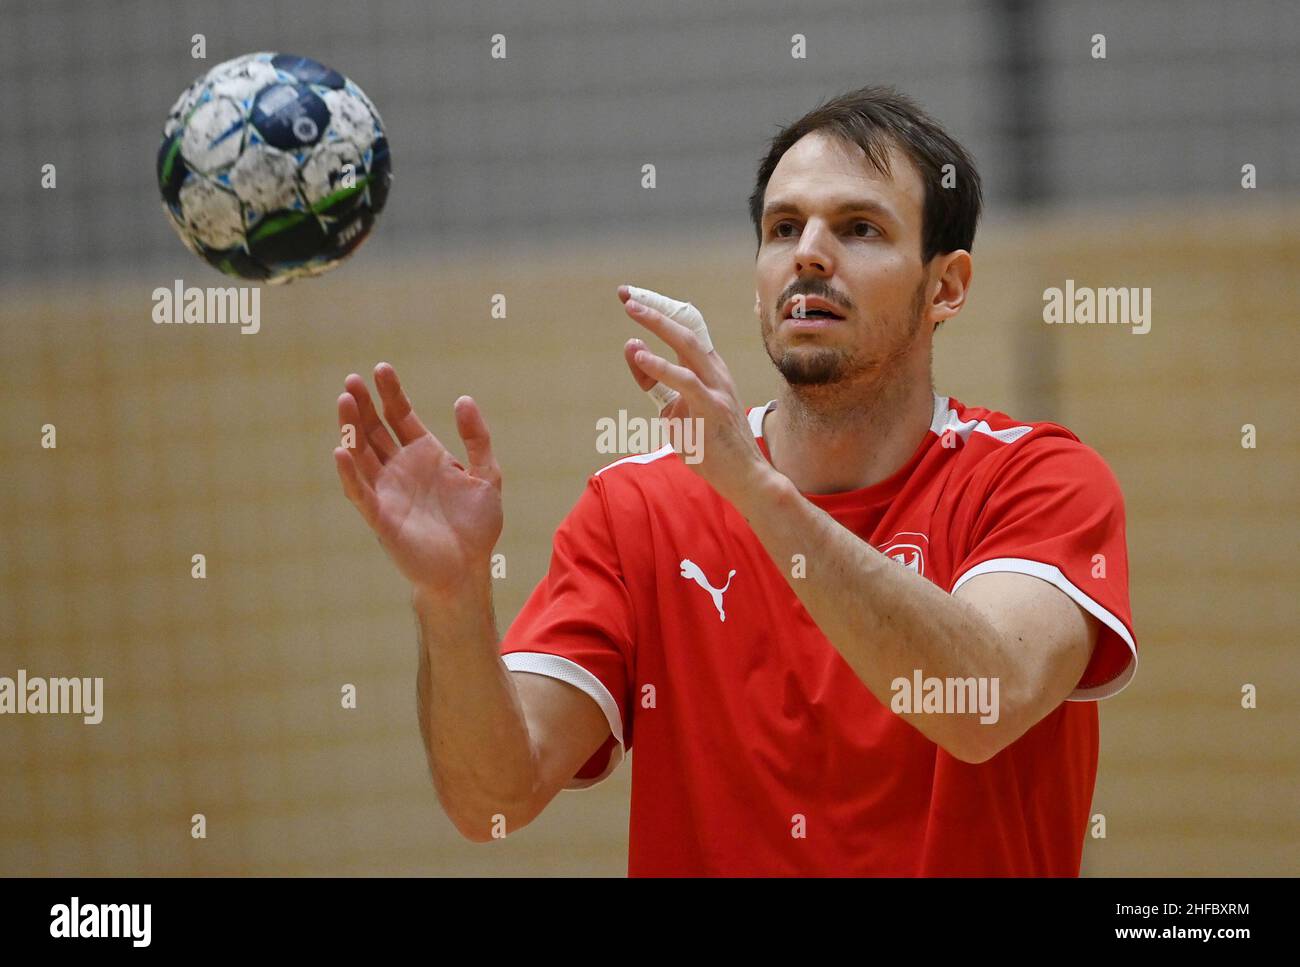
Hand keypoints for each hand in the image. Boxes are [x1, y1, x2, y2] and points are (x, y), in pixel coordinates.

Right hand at [333, 363, 502, 595]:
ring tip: (344, 401)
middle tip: (352, 379)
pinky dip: (349, 472)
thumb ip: (477, 438)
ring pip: (362, 454)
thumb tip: (463, 399)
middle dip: (363, 404)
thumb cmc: (476, 526)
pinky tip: (342, 450)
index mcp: (424, 454)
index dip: (390, 393)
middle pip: (375, 429)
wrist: (468, 569)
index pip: (400, 416)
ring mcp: (387, 491)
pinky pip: (359, 491)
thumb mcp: (487, 474)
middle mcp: (400, 469)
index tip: (382, 368)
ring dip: (351, 429)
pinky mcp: (380, 516)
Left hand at [617, 285, 772, 505]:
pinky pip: (685, 381)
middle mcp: (716, 371)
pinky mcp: (713, 408)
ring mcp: (717, 388)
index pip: (685, 329)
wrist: (744, 476)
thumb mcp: (675, 410)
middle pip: (686, 327)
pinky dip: (661, 366)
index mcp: (710, 369)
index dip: (660, 310)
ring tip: (633, 309)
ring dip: (659, 323)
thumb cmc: (710, 445)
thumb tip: (633, 348)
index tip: (632, 297)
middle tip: (626, 295)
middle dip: (656, 307)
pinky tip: (640, 355)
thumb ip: (655, 382)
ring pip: (688, 344)